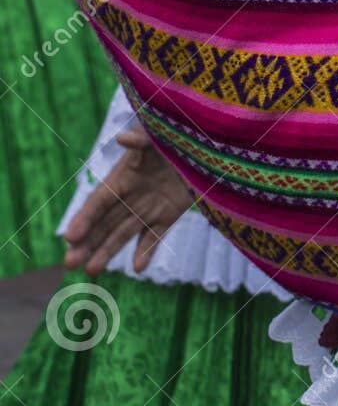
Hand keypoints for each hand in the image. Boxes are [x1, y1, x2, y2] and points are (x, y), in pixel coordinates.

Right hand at [63, 125, 194, 275]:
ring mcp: (149, 207)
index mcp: (123, 176)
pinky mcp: (168, 214)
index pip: (99, 201)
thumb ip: (140, 140)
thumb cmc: (171, 135)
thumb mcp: (155, 135)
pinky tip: (138, 268)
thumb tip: (121, 139)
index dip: (85, 218)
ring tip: (91, 271)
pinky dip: (147, 251)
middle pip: (105, 223)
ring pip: (123, 233)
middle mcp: (131, 195)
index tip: (70, 237)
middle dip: (88, 243)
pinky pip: (155, 236)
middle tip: (69, 264)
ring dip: (108, 251)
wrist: (199, 145)